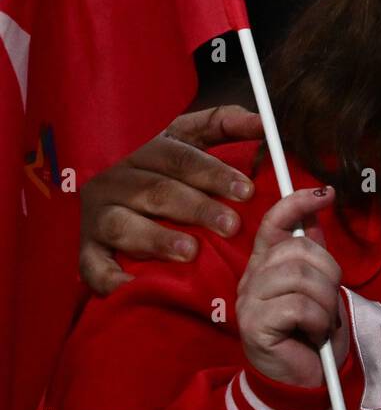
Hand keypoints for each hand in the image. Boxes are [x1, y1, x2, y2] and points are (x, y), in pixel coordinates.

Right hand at [79, 105, 263, 295]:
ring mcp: (98, 213)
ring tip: (190, 252)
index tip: (246, 192)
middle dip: (197, 208)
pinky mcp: (87, 246)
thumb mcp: (188, 135)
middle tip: (231, 226)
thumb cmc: (160, 160)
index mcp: (144, 148)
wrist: (105, 179)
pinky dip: (108, 277)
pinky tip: (131, 286)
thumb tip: (264, 122)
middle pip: (158, 191)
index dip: (215, 174)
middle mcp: (117, 178)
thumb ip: (224, 124)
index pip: (182, 159)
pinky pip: (91, 264)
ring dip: (157, 239)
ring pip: (124, 224)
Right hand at [237, 187, 347, 388]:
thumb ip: (314, 254)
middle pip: (298, 248)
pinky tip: (314, 334)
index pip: (274, 222)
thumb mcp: (319, 287)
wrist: (303, 383)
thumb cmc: (312, 334)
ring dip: (326, 300)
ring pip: (300, 275)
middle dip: (329, 272)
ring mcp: (249, 301)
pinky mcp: (253, 325)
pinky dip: (318, 319)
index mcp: (266, 264)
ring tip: (323, 321)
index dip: (298, 203)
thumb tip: (316, 213)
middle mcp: (251, 278)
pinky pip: (298, 305)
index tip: (326, 193)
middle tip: (330, 300)